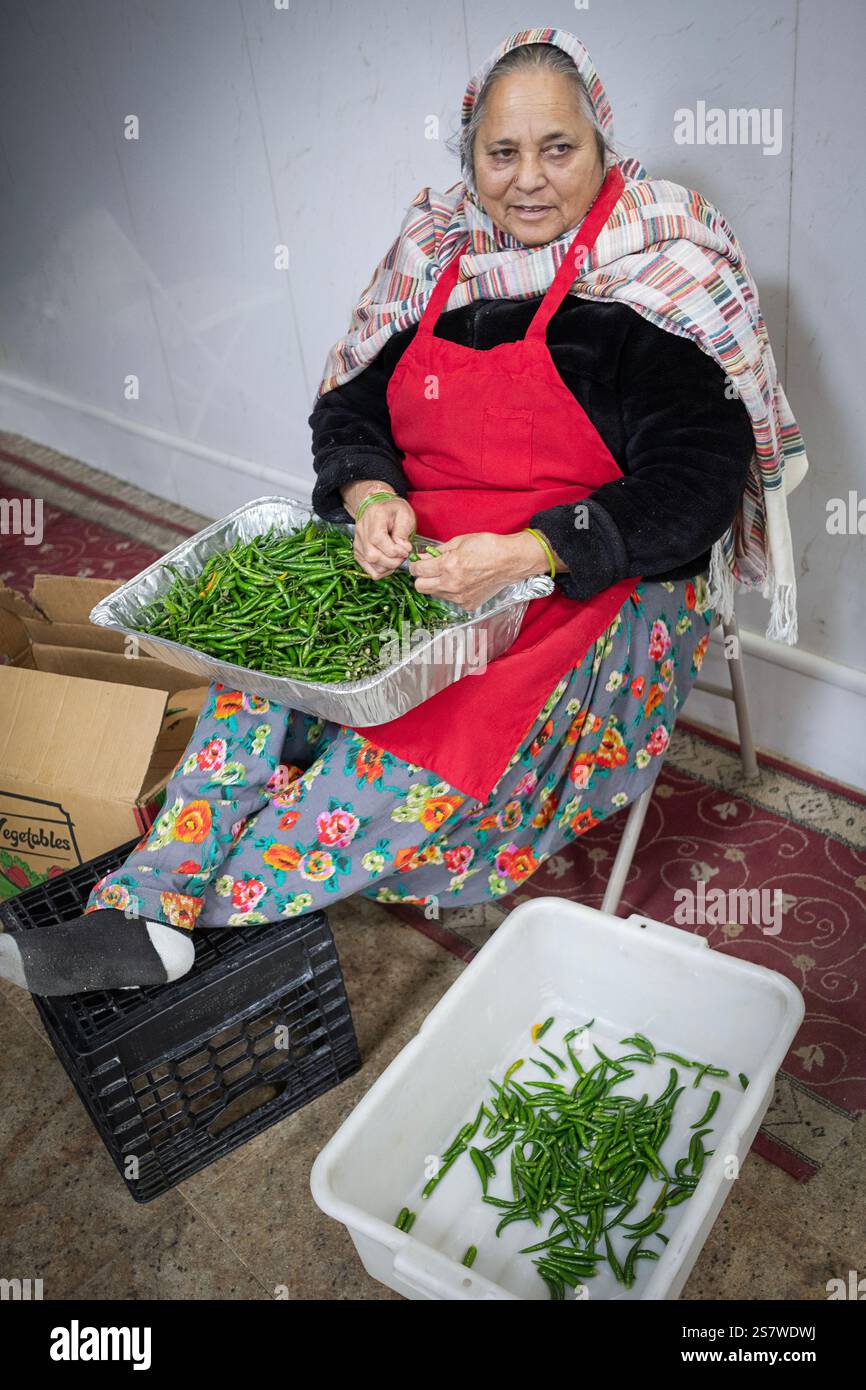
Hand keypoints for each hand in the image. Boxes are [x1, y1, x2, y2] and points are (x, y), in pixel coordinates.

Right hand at [346, 487, 415, 578]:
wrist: (382, 509)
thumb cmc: (395, 511)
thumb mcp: (405, 515)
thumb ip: (403, 532)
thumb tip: (403, 549)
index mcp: (374, 516)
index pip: (377, 539)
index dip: (393, 550)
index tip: (405, 551)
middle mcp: (361, 529)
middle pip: (372, 555)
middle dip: (392, 561)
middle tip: (403, 555)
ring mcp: (358, 542)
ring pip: (371, 564)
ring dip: (389, 566)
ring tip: (398, 557)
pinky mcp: (359, 553)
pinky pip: (370, 570)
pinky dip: (383, 571)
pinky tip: (390, 562)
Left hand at [410, 531, 551, 610]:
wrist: (511, 561)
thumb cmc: (488, 547)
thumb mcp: (460, 541)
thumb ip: (438, 551)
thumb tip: (422, 557)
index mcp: (448, 565)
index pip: (417, 570)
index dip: (415, 565)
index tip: (419, 563)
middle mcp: (451, 584)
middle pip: (420, 587)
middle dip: (422, 577)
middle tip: (430, 570)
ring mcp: (460, 597)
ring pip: (435, 594)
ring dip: (437, 585)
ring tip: (451, 574)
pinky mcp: (468, 605)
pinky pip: (450, 600)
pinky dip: (452, 592)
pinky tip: (463, 582)